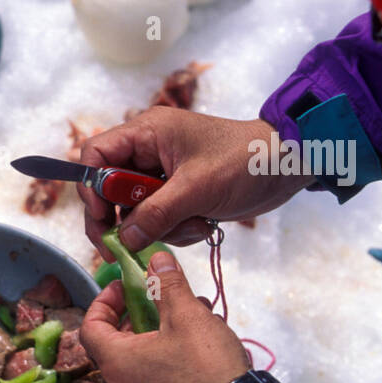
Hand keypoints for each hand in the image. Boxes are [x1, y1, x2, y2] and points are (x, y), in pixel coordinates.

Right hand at [76, 108, 313, 258]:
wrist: (289, 164)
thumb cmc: (247, 161)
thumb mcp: (198, 188)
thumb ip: (156, 214)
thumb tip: (125, 239)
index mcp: (147, 133)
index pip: (96, 156)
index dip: (91, 188)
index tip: (102, 219)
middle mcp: (148, 151)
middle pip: (109, 190)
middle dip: (120, 221)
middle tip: (121, 248)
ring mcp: (162, 175)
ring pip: (134, 211)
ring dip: (158, 228)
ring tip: (193, 225)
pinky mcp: (177, 194)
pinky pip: (158, 220)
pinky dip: (176, 229)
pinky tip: (203, 223)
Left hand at [80, 251, 249, 382]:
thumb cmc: (205, 366)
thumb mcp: (188, 316)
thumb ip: (167, 284)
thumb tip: (156, 258)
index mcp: (116, 361)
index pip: (90, 326)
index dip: (105, 302)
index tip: (126, 287)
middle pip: (116, 343)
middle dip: (140, 315)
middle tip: (163, 299)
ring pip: (139, 361)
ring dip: (159, 335)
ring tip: (193, 318)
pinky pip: (153, 382)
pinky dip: (167, 360)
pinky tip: (198, 349)